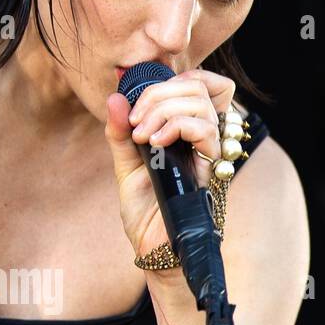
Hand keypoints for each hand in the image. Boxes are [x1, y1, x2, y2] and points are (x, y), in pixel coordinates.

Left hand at [104, 69, 236, 257]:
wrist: (153, 245)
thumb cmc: (145, 210)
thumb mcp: (125, 165)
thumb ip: (120, 132)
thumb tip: (115, 97)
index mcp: (186, 130)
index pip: (197, 83)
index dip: (171, 79)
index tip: (138, 99)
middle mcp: (202, 137)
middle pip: (197, 86)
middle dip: (159, 94)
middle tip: (135, 120)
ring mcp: (208, 152)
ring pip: (201, 103)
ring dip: (163, 110)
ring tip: (142, 136)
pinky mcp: (209, 169)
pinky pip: (205, 130)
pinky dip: (176, 127)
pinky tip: (155, 144)